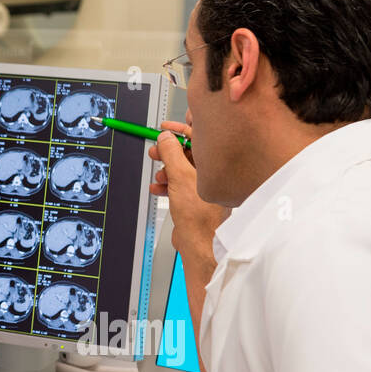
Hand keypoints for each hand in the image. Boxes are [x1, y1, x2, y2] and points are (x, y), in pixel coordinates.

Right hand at [147, 119, 227, 260]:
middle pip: (186, 152)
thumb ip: (171, 152)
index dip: (179, 130)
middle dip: (168, 152)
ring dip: (166, 170)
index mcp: (214, 163)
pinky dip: (167, 184)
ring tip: (158, 175)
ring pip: (180, 169)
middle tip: (156, 151)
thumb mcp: (179, 176)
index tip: (164, 128)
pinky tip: (159, 188)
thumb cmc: (199, 215)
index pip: (197, 137)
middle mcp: (211, 173)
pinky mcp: (195, 197)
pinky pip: (178, 184)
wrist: (199, 243)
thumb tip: (165, 137)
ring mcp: (203, 185)